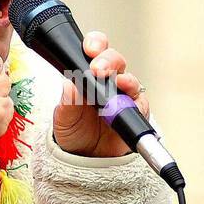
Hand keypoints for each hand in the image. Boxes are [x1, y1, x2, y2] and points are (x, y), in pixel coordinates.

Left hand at [52, 31, 149, 156]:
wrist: (86, 159)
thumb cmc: (75, 132)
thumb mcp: (63, 118)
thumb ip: (66, 102)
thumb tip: (69, 84)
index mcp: (89, 75)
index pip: (95, 50)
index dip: (95, 44)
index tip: (89, 48)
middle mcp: (108, 81)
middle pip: (115, 60)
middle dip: (108, 59)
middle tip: (98, 68)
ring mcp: (123, 96)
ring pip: (129, 78)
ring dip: (123, 77)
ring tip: (117, 82)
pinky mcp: (136, 113)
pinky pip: (140, 102)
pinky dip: (136, 100)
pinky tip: (129, 99)